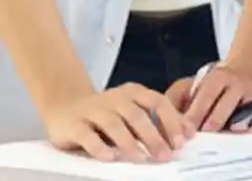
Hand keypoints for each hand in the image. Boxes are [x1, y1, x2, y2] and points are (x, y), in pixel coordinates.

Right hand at [42, 83, 194, 162]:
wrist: (64, 108)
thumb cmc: (106, 114)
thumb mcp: (132, 112)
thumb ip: (157, 120)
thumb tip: (187, 133)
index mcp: (132, 92)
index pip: (157, 101)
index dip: (171, 121)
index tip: (182, 140)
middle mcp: (114, 98)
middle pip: (137, 115)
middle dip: (153, 136)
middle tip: (165, 155)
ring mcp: (92, 110)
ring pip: (113, 124)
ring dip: (129, 142)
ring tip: (141, 158)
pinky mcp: (74, 125)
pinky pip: (87, 135)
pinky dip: (99, 147)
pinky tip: (110, 157)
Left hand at [177, 64, 251, 132]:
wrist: (244, 72)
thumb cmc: (211, 87)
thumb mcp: (192, 84)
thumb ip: (176, 98)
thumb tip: (170, 118)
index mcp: (218, 78)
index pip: (206, 96)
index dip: (195, 114)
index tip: (186, 130)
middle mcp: (238, 85)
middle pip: (226, 105)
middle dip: (214, 120)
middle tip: (204, 134)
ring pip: (249, 109)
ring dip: (239, 122)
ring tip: (230, 131)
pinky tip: (250, 130)